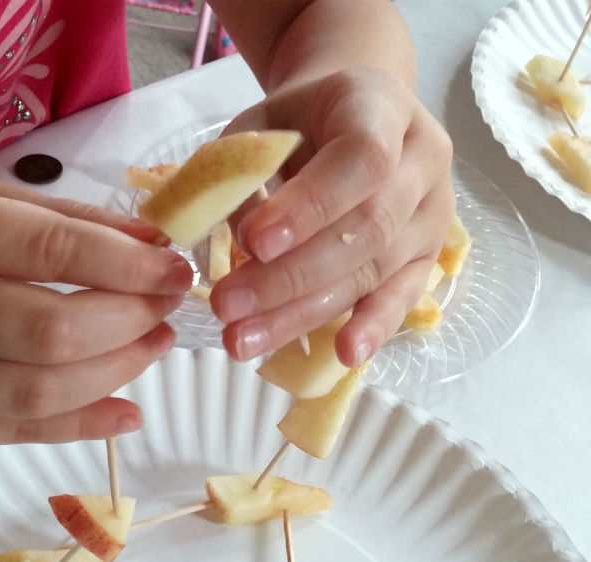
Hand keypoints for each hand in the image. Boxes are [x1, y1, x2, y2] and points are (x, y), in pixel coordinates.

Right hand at [0, 170, 191, 441]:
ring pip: (39, 393)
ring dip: (116, 373)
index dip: (130, 266)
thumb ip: (70, 220)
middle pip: (49, 332)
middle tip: (166, 309)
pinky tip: (126, 410)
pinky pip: (17, 432)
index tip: (178, 271)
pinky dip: (83, 425)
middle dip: (128, 322)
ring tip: (153, 345)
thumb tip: (157, 248)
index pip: (51, 251)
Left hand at [210, 68, 454, 364]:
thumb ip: (243, 170)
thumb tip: (235, 242)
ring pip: (374, 270)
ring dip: (304, 311)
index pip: (361, 159)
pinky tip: (345, 355)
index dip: (310, 206)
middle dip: (290, 275)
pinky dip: (372, 327)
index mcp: (381, 108)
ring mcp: (432, 213)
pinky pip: (404, 296)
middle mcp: (422, 161)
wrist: (356, 119)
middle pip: (367, 227)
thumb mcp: (261, 125)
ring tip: (243, 339)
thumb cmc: (303, 123)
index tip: (252, 242)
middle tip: (228, 305)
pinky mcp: (427, 258)